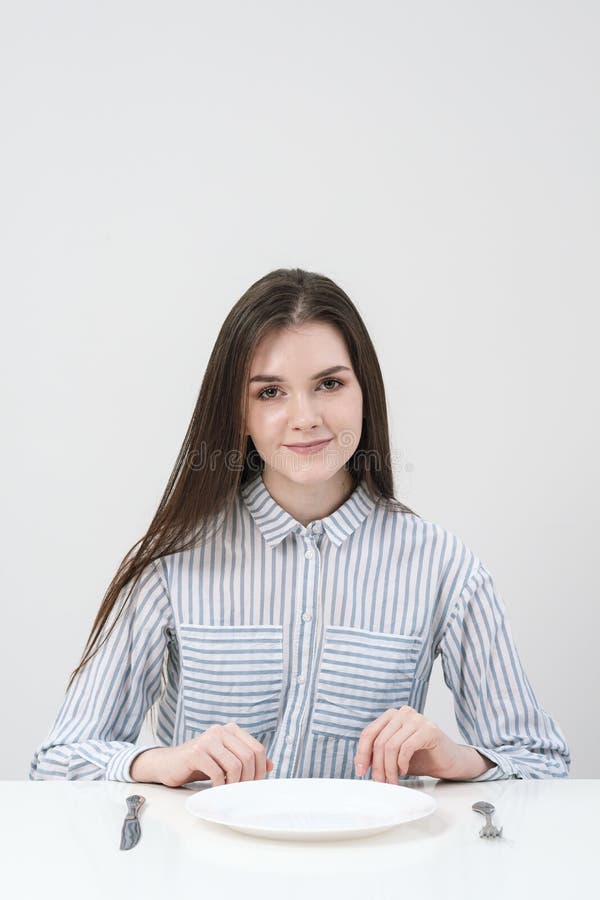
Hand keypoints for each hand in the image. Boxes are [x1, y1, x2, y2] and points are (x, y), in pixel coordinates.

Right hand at [131, 722, 273, 786]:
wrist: (169, 764)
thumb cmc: (200, 764)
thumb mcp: (225, 760)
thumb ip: (246, 760)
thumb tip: (270, 765)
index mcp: (231, 730)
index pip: (257, 749)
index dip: (260, 770)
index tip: (254, 785)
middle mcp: (221, 730)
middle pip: (248, 757)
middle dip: (248, 779)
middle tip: (242, 793)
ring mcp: (208, 739)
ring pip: (235, 765)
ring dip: (235, 784)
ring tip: (229, 792)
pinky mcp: (196, 751)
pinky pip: (217, 772)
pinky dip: (220, 786)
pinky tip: (216, 790)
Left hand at [354, 706, 461, 781]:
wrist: (448, 761)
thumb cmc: (421, 757)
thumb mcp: (393, 755)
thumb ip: (378, 754)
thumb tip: (359, 763)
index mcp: (391, 715)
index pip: (369, 732)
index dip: (361, 753)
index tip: (360, 771)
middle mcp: (403, 713)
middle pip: (379, 741)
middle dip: (377, 766)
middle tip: (380, 782)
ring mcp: (416, 719)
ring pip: (391, 746)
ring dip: (389, 768)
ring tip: (393, 780)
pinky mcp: (429, 729)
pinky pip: (406, 748)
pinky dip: (402, 763)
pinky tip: (404, 771)